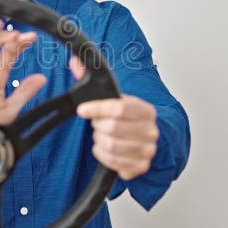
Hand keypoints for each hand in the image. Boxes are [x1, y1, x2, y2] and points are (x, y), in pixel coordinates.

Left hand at [70, 57, 158, 179]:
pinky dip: (102, 155)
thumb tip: (76, 61)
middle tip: (96, 124)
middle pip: (114, 128)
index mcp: (146, 110)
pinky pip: (114, 163)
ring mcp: (148, 150)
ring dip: (99, 140)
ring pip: (113, 146)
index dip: (98, 108)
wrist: (144, 139)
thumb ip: (92, 79)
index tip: (82, 110)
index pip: (121, 107)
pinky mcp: (141, 166)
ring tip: (101, 135)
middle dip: (98, 126)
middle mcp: (151, 130)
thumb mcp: (113, 99)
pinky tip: (103, 148)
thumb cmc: (126, 118)